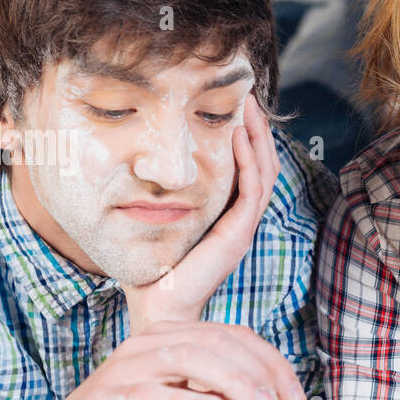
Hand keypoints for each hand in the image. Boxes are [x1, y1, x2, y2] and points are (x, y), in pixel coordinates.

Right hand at [12, 320, 305, 399]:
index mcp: (174, 338)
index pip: (233, 336)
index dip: (270, 362)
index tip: (297, 395)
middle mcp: (151, 342)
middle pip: (215, 341)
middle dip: (257, 371)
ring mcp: (128, 365)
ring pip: (187, 358)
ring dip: (232, 382)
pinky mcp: (109, 395)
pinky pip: (149, 392)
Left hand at [123, 93, 279, 329]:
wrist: (157, 306)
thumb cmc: (151, 268)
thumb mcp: (156, 218)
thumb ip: (157, 194)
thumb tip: (134, 160)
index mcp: (226, 215)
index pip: (247, 167)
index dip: (247, 135)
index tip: (234, 102)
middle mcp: (240, 219)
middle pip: (263, 164)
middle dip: (258, 128)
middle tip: (248, 92)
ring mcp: (242, 227)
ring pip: (264, 173)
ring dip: (259, 137)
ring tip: (248, 105)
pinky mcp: (238, 235)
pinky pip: (252, 191)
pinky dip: (249, 161)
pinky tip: (238, 135)